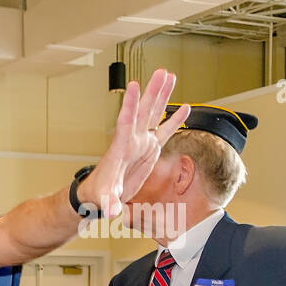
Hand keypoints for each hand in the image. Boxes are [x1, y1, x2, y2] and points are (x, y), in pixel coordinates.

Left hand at [78, 68, 188, 217]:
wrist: (100, 194)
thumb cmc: (98, 194)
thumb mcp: (104, 199)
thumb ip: (109, 204)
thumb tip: (111, 213)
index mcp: (120, 149)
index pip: (126, 122)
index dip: (130, 105)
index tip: (134, 85)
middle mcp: (131, 141)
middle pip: (143, 112)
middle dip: (152, 92)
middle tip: (161, 72)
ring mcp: (141, 143)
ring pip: (153, 115)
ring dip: (162, 96)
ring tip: (170, 76)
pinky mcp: (149, 149)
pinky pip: (164, 131)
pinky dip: (175, 120)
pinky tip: (186, 107)